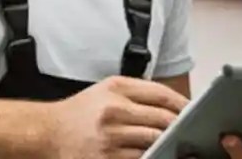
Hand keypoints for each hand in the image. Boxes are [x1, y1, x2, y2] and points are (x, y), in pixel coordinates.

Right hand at [46, 75, 188, 158]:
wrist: (48, 133)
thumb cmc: (80, 112)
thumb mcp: (105, 90)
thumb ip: (136, 92)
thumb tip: (173, 104)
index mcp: (115, 89)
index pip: (161, 95)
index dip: (183, 104)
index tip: (193, 112)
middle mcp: (114, 111)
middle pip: (163, 120)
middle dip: (180, 127)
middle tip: (192, 131)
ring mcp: (111, 138)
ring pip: (154, 142)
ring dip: (168, 145)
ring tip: (177, 145)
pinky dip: (151, 156)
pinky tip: (156, 154)